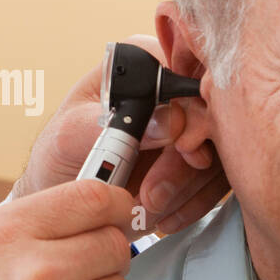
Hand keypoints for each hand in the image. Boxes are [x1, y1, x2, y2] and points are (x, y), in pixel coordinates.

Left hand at [13, 34, 229, 233]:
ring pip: (221, 155)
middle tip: (153, 195)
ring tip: (146, 207)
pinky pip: (218, 182)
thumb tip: (171, 122)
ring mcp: (192, 124)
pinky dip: (193, 205)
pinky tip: (162, 215)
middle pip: (215, 119)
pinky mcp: (200, 158)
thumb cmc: (58, 156)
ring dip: (186, 191)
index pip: (191, 76)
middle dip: (184, 167)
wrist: (61, 197)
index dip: (197, 115)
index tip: (183, 149)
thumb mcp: (68, 137)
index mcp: (143, 63)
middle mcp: (173, 87)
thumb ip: (113, 127)